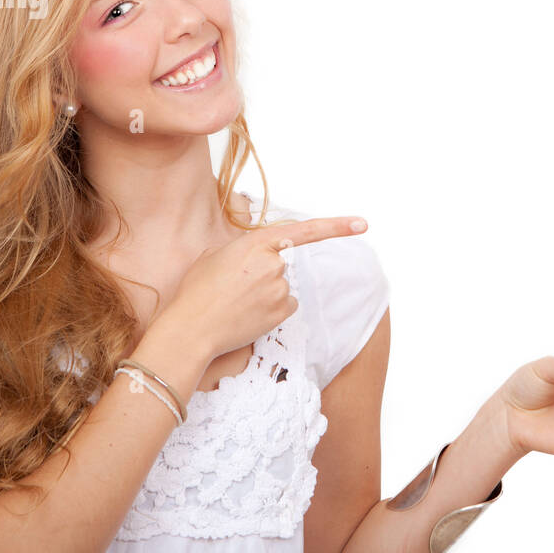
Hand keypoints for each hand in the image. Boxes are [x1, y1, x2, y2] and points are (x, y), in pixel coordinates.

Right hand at [155, 215, 367, 365]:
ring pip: (282, 287)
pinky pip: (284, 306)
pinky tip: (247, 315)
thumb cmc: (196, 291)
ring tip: (235, 303)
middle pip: (280, 265)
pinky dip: (270, 310)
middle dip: (262, 274)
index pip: (303, 231)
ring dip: (265, 294)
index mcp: (255, 244)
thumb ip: (244, 250)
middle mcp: (273, 264)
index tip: (362, 224)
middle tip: (233, 287)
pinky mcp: (281, 312)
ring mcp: (279, 289)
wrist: (191, 328)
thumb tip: (257, 256)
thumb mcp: (215, 256)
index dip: (336, 226)